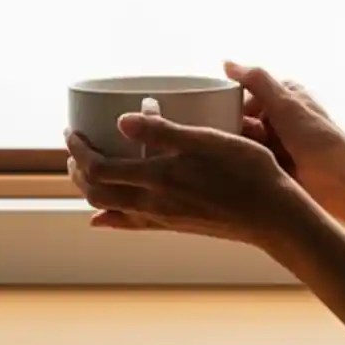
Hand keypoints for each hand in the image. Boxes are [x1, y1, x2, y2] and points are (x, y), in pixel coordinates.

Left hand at [64, 112, 311, 248]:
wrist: (273, 215)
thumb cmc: (246, 172)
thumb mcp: (206, 140)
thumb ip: (163, 131)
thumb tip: (121, 119)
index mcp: (156, 179)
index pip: (98, 169)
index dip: (77, 151)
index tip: (71, 132)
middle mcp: (152, 203)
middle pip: (96, 192)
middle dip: (77, 170)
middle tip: (75, 147)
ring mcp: (163, 218)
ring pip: (111, 208)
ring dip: (91, 189)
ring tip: (87, 170)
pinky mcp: (176, 225)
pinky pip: (132, 224)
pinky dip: (110, 219)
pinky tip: (102, 220)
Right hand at [224, 61, 344, 206]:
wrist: (339, 181)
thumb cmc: (315, 138)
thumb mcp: (284, 103)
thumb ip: (257, 81)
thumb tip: (226, 62)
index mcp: (288, 95)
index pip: (248, 94)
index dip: (236, 104)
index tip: (228, 116)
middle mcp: (284, 116)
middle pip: (246, 118)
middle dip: (240, 128)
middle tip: (245, 139)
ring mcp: (282, 142)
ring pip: (249, 140)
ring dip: (245, 147)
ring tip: (250, 155)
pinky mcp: (280, 165)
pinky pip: (256, 159)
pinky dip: (251, 162)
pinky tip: (248, 168)